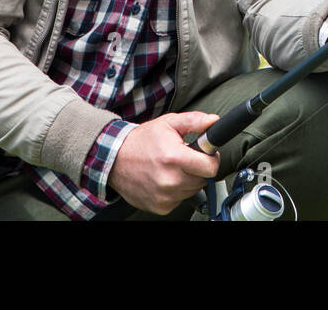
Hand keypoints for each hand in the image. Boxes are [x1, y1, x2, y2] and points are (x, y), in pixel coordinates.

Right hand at [106, 111, 220, 214]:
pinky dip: (176, 191)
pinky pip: (180, 200)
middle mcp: (169, 180)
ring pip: (193, 190)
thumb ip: (193, 121)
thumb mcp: (168, 123)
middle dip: (197, 168)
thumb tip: (212, 121)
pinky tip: (165, 179)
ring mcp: (164, 196)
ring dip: (187, 180)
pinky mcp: (160, 207)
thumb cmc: (142, 141)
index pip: (211, 168)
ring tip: (172, 168)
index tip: (204, 154)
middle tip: (183, 159)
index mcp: (174, 158)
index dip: (211, 158)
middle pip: (203, 179)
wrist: (115, 159)